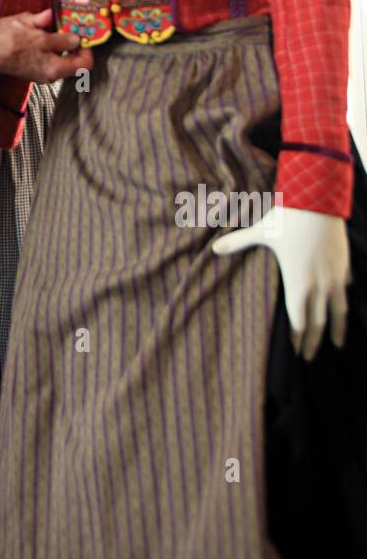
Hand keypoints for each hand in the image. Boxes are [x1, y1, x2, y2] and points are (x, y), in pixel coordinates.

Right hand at [0, 9, 92, 84]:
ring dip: (54, 38)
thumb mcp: (38, 32)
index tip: (82, 31)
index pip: (85, 63)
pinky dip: (43, 41)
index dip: (87, 46)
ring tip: (46, 23)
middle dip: (69, 38)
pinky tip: (34, 29)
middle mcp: (50, 74)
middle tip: (66, 22)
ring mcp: (39, 71)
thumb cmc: (10, 44)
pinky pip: (44, 53)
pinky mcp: (29, 66)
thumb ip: (59, 34)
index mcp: (56, 69)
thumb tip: (72, 34)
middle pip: (71, 57)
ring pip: (56, 53)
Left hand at [212, 207, 349, 359]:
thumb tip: (213, 248)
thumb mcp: (261, 232)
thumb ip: (238, 243)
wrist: (319, 200)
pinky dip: (342, 300)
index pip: (299, 322)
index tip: (296, 353)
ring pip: (339, 310)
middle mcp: (319, 285)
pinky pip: (345, 288)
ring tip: (337, 344)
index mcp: (298, 283)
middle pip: (319, 322)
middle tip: (309, 358)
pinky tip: (340, 305)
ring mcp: (335, 276)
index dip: (297, 339)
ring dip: (337, 329)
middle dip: (314, 342)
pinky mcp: (344, 265)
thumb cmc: (288, 218)